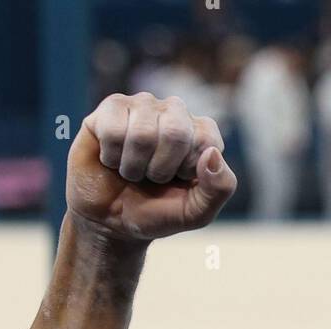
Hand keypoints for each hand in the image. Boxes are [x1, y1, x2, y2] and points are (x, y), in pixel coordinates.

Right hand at [66, 92, 236, 241]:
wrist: (111, 221)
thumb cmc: (156, 212)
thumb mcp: (195, 213)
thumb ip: (219, 189)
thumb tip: (212, 154)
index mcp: (201, 133)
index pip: (206, 140)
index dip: (188, 170)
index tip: (178, 180)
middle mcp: (174, 112)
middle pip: (175, 132)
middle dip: (160, 169)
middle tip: (152, 178)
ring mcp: (143, 106)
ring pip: (142, 133)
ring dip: (133, 167)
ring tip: (131, 172)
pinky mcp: (111, 107)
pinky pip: (113, 129)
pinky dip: (112, 157)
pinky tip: (112, 159)